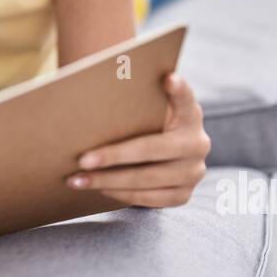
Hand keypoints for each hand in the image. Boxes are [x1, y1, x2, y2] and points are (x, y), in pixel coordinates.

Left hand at [66, 71, 210, 206]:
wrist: (166, 156)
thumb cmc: (147, 123)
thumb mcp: (149, 107)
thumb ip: (135, 96)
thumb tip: (99, 78)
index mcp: (190, 114)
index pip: (185, 98)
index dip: (178, 89)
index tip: (168, 79)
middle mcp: (198, 143)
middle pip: (152, 149)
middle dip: (113, 156)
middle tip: (82, 160)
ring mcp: (194, 171)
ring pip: (147, 179)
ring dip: (109, 181)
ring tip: (78, 179)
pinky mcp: (184, 194)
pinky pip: (150, 199)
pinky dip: (122, 195)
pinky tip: (99, 189)